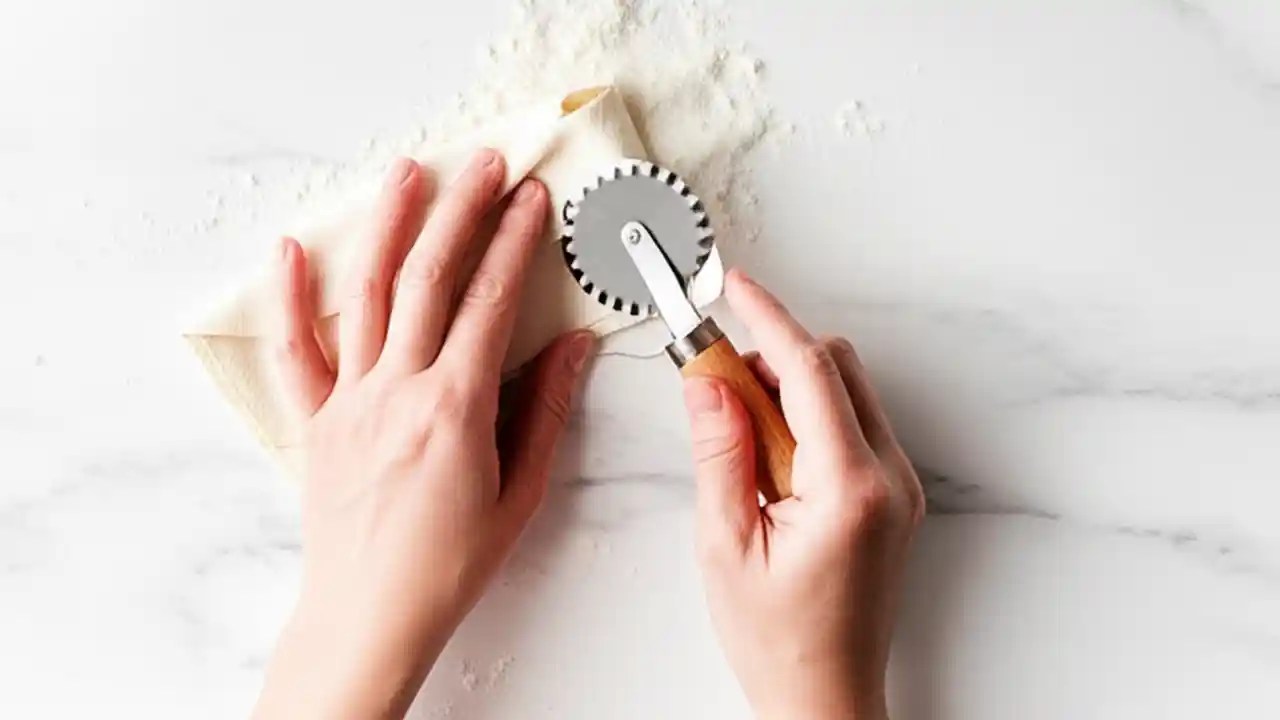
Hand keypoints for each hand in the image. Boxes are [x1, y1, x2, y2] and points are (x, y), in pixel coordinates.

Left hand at [253, 152, 595, 719]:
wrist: (371, 614)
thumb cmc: (450, 564)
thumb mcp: (520, 492)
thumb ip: (543, 411)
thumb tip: (572, 347)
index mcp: (455, 407)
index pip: (490, 302)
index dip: (514, 242)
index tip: (531, 198)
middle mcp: (397, 390)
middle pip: (429, 278)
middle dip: (461, 211)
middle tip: (485, 163)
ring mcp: (348, 401)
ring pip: (364, 295)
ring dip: (387, 226)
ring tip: (407, 173)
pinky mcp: (314, 421)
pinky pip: (293, 351)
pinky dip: (288, 298)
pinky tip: (289, 251)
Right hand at [683, 270, 923, 719]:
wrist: (825, 696)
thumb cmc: (777, 640)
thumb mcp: (726, 543)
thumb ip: (719, 451)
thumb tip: (708, 378)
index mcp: (851, 487)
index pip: (811, 370)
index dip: (769, 317)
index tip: (736, 287)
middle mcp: (890, 478)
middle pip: (837, 368)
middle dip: (775, 357)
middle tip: (716, 382)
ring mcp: (898, 487)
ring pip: (847, 392)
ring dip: (790, 390)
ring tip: (740, 441)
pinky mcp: (892, 496)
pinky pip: (852, 426)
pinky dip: (807, 420)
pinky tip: (770, 461)